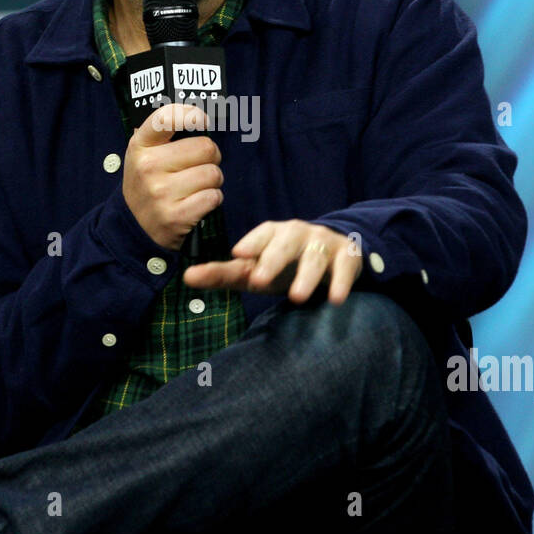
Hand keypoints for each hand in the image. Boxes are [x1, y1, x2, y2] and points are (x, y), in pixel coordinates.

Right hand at [123, 103, 223, 249]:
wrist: (135, 227)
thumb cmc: (148, 183)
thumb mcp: (144, 153)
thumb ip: (166, 132)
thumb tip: (200, 115)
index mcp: (140, 146)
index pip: (166, 118)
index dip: (192, 114)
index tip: (202, 120)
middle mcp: (148, 167)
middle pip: (206, 147)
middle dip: (210, 157)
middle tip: (198, 166)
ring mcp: (160, 193)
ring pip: (213, 173)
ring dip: (212, 181)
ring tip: (195, 186)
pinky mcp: (175, 216)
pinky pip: (214, 196)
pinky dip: (212, 199)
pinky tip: (197, 202)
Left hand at [182, 219, 362, 304]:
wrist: (335, 255)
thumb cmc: (284, 265)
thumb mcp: (254, 269)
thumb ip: (223, 274)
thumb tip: (186, 277)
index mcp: (274, 233)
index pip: (262, 233)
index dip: (252, 242)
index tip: (238, 253)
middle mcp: (298, 233)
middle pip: (286, 241)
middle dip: (274, 259)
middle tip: (259, 281)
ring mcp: (324, 243)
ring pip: (315, 256)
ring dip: (307, 276)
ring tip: (296, 298)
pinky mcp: (347, 257)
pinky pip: (345, 268)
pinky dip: (341, 283)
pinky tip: (335, 300)